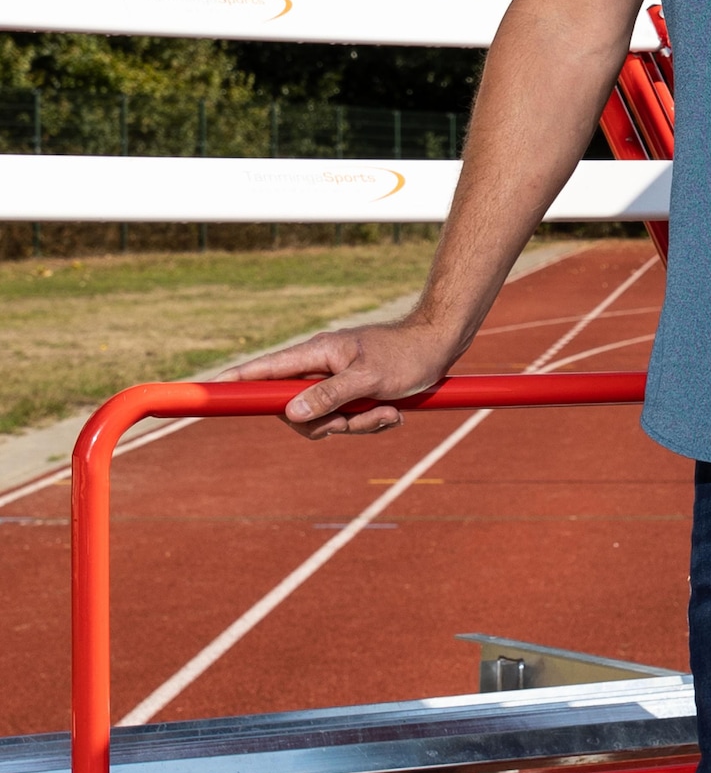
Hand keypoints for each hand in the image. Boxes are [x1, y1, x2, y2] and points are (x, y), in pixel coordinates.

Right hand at [242, 318, 465, 439]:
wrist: (440, 346)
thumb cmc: (407, 356)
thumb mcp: (370, 379)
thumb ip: (330, 396)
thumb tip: (290, 413)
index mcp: (315, 354)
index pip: (264, 370)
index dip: (236, 382)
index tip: (209, 389)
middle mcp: (318, 367)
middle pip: (295, 411)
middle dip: (328, 425)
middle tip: (360, 418)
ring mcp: (333, 382)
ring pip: (324, 421)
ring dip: (357, 425)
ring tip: (388, 411)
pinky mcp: (351, 394)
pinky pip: (347, 422)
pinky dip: (369, 423)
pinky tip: (393, 412)